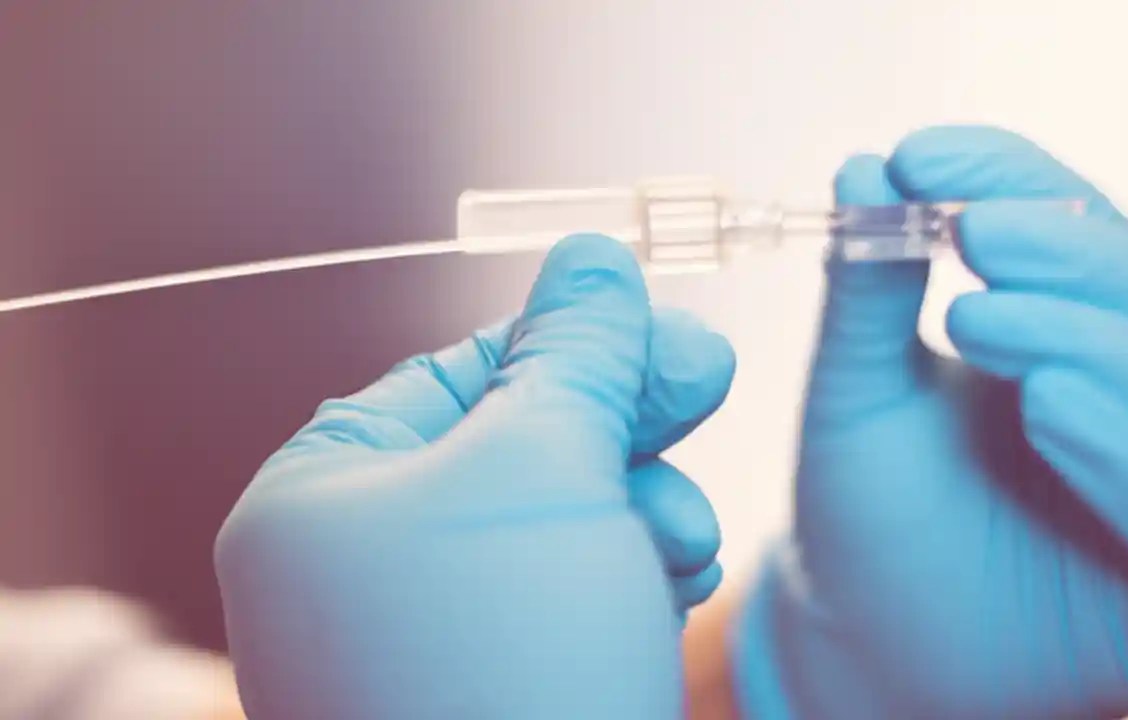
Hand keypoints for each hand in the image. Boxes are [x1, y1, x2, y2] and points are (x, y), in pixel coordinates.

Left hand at [216, 235, 733, 718]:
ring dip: (636, 500)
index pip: (454, 368)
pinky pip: (566, 591)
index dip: (570, 340)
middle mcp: (359, 567)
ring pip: (553, 516)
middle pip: (511, 438)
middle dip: (619, 420)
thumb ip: (572, 353)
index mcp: (321, 498)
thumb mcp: (544, 470)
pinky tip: (675, 579)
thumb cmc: (510, 665)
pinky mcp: (494, 684)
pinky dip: (628, 568)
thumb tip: (593, 254)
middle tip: (711, 383)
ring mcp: (427, 635)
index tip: (669, 330)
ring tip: (681, 537)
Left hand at [738, 127, 1127, 718]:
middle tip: (976, 236)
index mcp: (1087, 339)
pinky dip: (1127, 456)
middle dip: (1077, 258)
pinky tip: (1048, 408)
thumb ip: (869, 291)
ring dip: (1096, 343)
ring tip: (984, 323)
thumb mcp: (858, 392)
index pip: (1091, 230)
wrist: (862, 646)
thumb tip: (865, 166)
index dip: (1019, 180)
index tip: (924, 155)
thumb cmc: (870, 514)